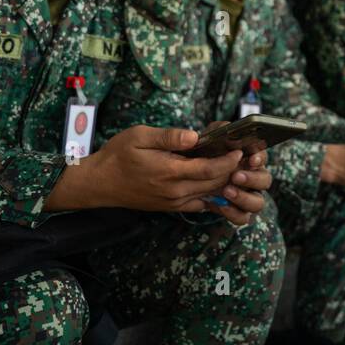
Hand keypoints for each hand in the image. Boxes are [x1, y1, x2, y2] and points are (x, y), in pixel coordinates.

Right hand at [46, 126, 243, 212]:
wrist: (98, 184)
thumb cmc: (117, 156)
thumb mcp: (139, 136)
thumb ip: (168, 136)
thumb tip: (195, 136)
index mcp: (169, 172)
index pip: (210, 169)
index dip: (229, 160)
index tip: (239, 150)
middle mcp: (175, 191)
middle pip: (215, 183)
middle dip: (233, 171)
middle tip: (246, 157)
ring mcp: (173, 202)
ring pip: (209, 195)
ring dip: (226, 183)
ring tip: (237, 168)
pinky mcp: (170, 208)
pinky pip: (199, 204)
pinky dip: (213, 195)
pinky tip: (220, 184)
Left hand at [199, 128, 270, 224]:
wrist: (184, 176)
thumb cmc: (201, 154)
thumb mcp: (208, 138)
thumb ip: (218, 129)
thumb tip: (227, 128)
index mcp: (249, 158)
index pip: (262, 157)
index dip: (260, 158)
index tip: (252, 158)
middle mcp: (252, 177)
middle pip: (265, 180)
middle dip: (253, 179)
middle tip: (236, 176)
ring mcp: (246, 195)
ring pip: (258, 202)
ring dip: (245, 198)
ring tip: (227, 191)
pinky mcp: (235, 210)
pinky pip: (243, 217)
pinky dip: (234, 213)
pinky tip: (220, 205)